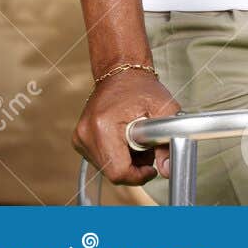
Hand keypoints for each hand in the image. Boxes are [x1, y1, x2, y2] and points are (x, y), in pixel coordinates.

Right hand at [73, 69, 181, 185]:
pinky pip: (101, 159)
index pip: (118, 171)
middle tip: (148, 148)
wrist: (121, 72)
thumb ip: (168, 141)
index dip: (138, 175)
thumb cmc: (142, 87)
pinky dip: (116, 155)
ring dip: (125, 161)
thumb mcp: (164, 110)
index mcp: (103, 127)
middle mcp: (86, 134)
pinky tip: (125, 140)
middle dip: (134, 166)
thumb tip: (167, 169)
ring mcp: (80, 138)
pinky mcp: (79, 140)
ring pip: (106, 167)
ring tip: (138, 140)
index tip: (152, 167)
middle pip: (112, 171)